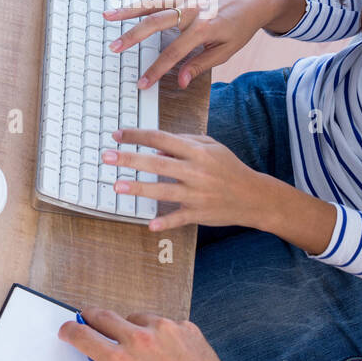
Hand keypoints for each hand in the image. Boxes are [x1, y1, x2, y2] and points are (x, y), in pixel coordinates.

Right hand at [50, 308, 250, 360]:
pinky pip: (159, 322)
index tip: (68, 333)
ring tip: (131, 346)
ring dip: (125, 326)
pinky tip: (159, 350)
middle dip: (89, 319)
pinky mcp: (181, 327)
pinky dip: (154, 332)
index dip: (69, 331)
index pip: (80, 334)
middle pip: (100, 315)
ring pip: (130, 317)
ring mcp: (161, 330)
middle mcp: (137, 340)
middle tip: (89, 328)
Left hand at [103, 127, 270, 231]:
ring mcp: (197, 194)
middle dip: (130, 159)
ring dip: (140, 188)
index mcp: (197, 152)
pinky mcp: (200, 213)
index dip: (137, 136)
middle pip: (157, 163)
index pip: (161, 138)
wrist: (255, 196)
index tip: (117, 135)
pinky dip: (166, 222)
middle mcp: (196, 171)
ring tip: (118, 185)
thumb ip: (184, 142)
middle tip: (107, 157)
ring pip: (164, 190)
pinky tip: (150, 225)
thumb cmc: (228, 168)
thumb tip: (154, 146)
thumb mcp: (211, 147)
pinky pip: (180, 219)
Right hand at [106, 0, 303, 88]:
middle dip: (132, 37)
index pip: (174, 53)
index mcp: (203, 28)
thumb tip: (181, 81)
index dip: (156, 70)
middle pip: (155, 24)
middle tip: (113, 48)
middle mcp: (191, 10)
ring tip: (107, 16)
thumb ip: (201, 65)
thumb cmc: (241, 27)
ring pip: (152, 5)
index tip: (142, 83)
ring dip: (128, 10)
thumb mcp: (226, 51)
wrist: (255, 0)